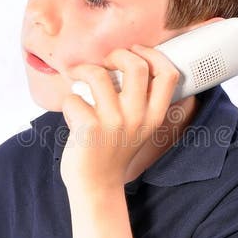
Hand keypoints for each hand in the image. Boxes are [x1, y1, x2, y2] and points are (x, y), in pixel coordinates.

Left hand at [60, 43, 180, 193]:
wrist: (96, 186)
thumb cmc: (112, 151)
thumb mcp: (138, 128)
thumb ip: (139, 101)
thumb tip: (125, 62)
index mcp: (153, 116)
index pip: (168, 75)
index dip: (153, 54)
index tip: (136, 51)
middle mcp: (138, 118)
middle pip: (136, 66)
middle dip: (117, 54)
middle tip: (106, 61)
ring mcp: (114, 123)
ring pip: (98, 75)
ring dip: (83, 71)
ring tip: (79, 77)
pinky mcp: (90, 128)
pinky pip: (74, 97)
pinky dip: (69, 101)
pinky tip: (72, 112)